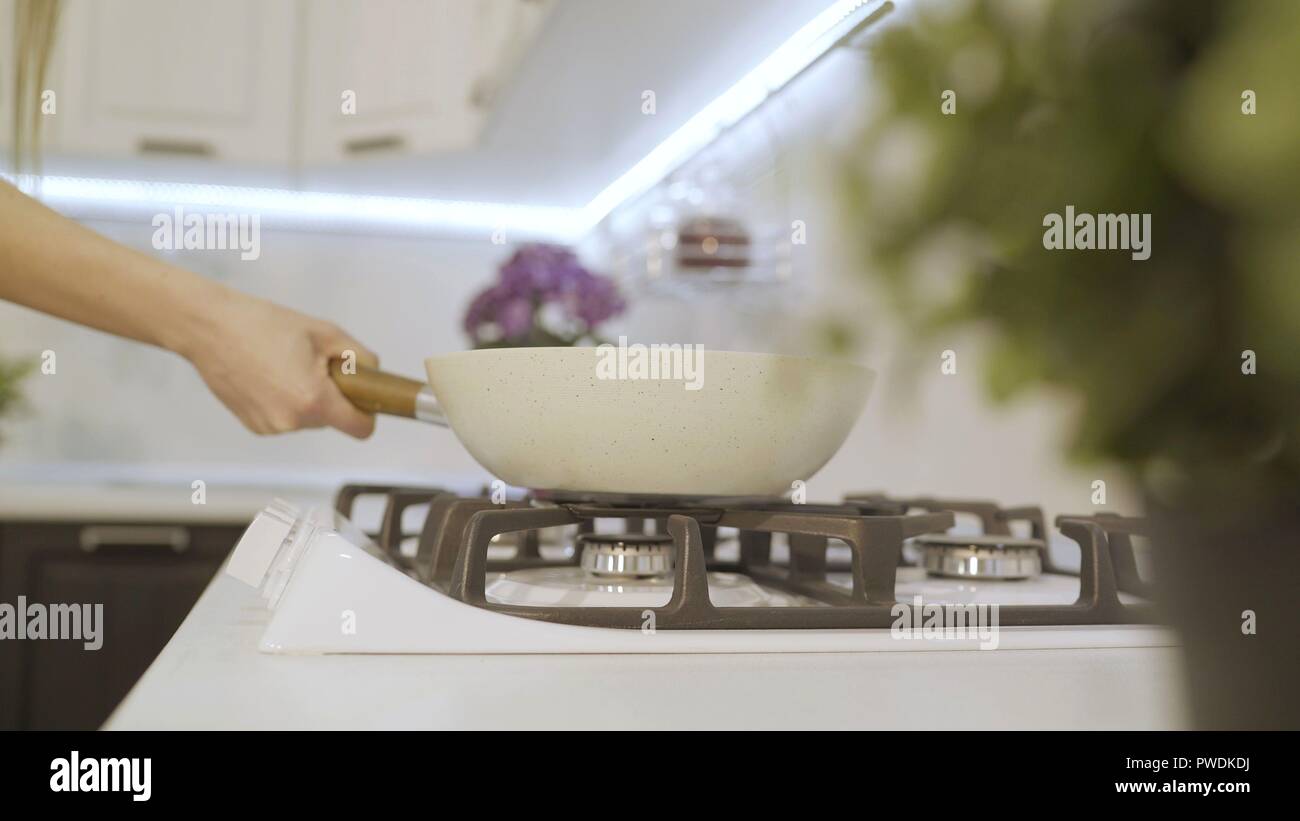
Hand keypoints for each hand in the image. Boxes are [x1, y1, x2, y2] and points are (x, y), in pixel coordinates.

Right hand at [181, 292, 378, 437]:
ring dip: (307, 397)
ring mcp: (270, 427)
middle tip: (314, 363)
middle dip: (333, 396)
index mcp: (313, 400)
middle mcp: (291, 422)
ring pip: (308, 419)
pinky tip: (267, 375)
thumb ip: (361, 358)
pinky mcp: (254, 426)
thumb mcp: (326, 333)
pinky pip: (286, 418)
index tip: (363, 396)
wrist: (209, 327)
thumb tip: (374, 376)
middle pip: (333, 420)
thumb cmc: (264, 325)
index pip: (361, 429)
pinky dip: (285, 401)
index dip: (368, 412)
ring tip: (285, 365)